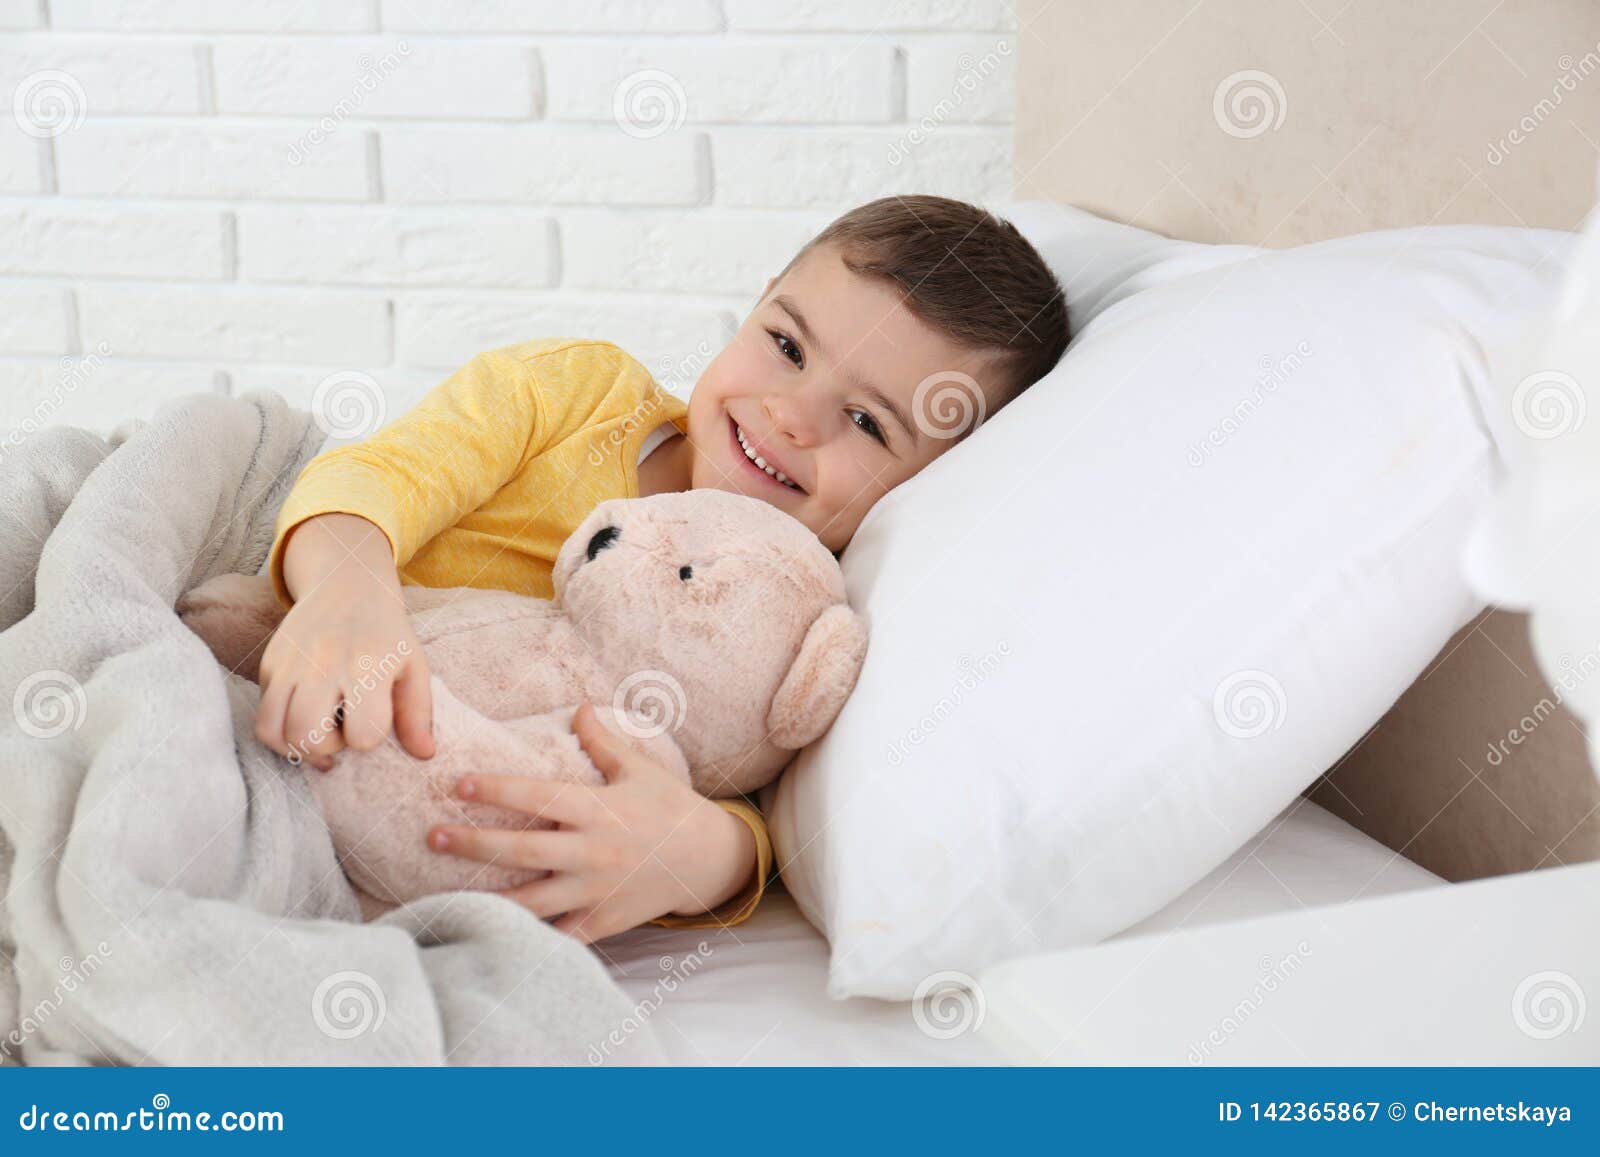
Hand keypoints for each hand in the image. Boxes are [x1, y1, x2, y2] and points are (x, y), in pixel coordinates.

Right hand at [255, 513, 434, 769]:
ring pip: (274, 732)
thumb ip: (418, 713)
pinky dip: (279, 733)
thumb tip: (425, 755)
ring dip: (298, 745)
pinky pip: (262, 718)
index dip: (369, 738)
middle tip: (343, 730)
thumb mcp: (413, 666)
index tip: (374, 721)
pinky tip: (303, 723)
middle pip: (307, 736)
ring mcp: (291, 663)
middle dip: (327, 748)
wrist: (346, 586)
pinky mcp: (270, 664)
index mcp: (368, 666)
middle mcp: (324, 664)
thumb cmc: (386, 635)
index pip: (363, 733)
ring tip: (320, 732)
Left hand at [425, 702, 757, 942]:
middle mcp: (594, 851)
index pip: (539, 797)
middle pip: (522, 851)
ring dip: (485, 895)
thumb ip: (602, 742)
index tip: (458, 784)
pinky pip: (556, 935)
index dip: (497, 789)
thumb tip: (579, 705)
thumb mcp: (639, 769)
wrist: (707, 859)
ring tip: (443, 891)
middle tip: (433, 836)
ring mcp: (596, 891)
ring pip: (531, 900)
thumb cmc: (669, 807)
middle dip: (474, 844)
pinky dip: (524, 938)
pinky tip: (488, 932)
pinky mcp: (601, 921)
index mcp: (599, 809)